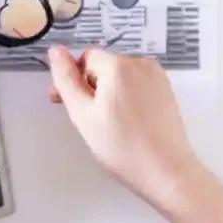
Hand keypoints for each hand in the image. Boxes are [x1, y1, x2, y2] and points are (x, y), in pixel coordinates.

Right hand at [47, 45, 198, 208]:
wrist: (167, 171)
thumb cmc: (123, 148)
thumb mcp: (83, 114)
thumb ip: (66, 80)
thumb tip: (56, 51)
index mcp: (118, 66)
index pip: (86, 59)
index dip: (74, 80)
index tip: (69, 104)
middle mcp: (141, 63)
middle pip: (104, 66)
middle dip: (91, 87)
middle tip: (87, 119)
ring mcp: (157, 76)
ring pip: (120, 77)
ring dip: (108, 93)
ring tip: (108, 124)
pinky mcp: (166, 90)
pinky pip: (137, 85)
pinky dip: (127, 98)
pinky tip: (125, 122)